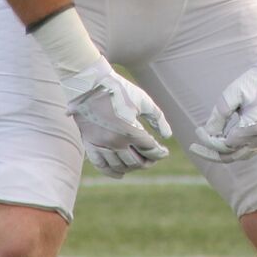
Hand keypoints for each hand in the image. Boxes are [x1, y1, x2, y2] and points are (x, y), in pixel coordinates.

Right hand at [61, 59, 171, 177]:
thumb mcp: (143, 100)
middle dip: (148, 161)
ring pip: (119, 166)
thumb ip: (158, 118)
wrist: (89, 83)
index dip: (160, 153)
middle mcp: (115, 142)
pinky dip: (111, 172)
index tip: (164, 151)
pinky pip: (100, 165)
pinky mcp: (89, 143)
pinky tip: (120, 173)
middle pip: (136, 162)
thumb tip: (167, 136)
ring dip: (132, 167)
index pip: (150, 150)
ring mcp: (101, 144)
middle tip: (153, 158)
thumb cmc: (118, 89)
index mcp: (130, 131)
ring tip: (139, 162)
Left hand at [188, 55, 256, 161]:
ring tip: (203, 147)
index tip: (197, 130)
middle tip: (193, 147)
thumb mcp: (232, 94)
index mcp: (253, 129)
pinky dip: (231, 151)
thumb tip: (208, 134)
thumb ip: (219, 116)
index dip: (207, 139)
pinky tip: (220, 144)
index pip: (224, 144)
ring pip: (237, 156)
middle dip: (210, 152)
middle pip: (230, 155)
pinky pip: (245, 153)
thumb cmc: (254, 83)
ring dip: (220, 153)